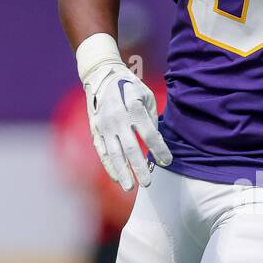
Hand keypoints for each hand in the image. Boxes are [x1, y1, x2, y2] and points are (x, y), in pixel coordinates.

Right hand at [80, 47, 171, 190]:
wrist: (102, 75)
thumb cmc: (130, 87)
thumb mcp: (146, 96)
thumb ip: (151, 119)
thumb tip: (156, 144)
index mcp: (134, 108)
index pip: (149, 134)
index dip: (159, 150)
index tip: (167, 162)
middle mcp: (118, 118)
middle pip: (130, 148)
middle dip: (139, 167)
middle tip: (148, 184)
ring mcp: (104, 124)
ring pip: (114, 153)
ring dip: (122, 171)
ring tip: (130, 187)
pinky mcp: (95, 129)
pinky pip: (102, 151)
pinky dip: (109, 165)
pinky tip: (117, 177)